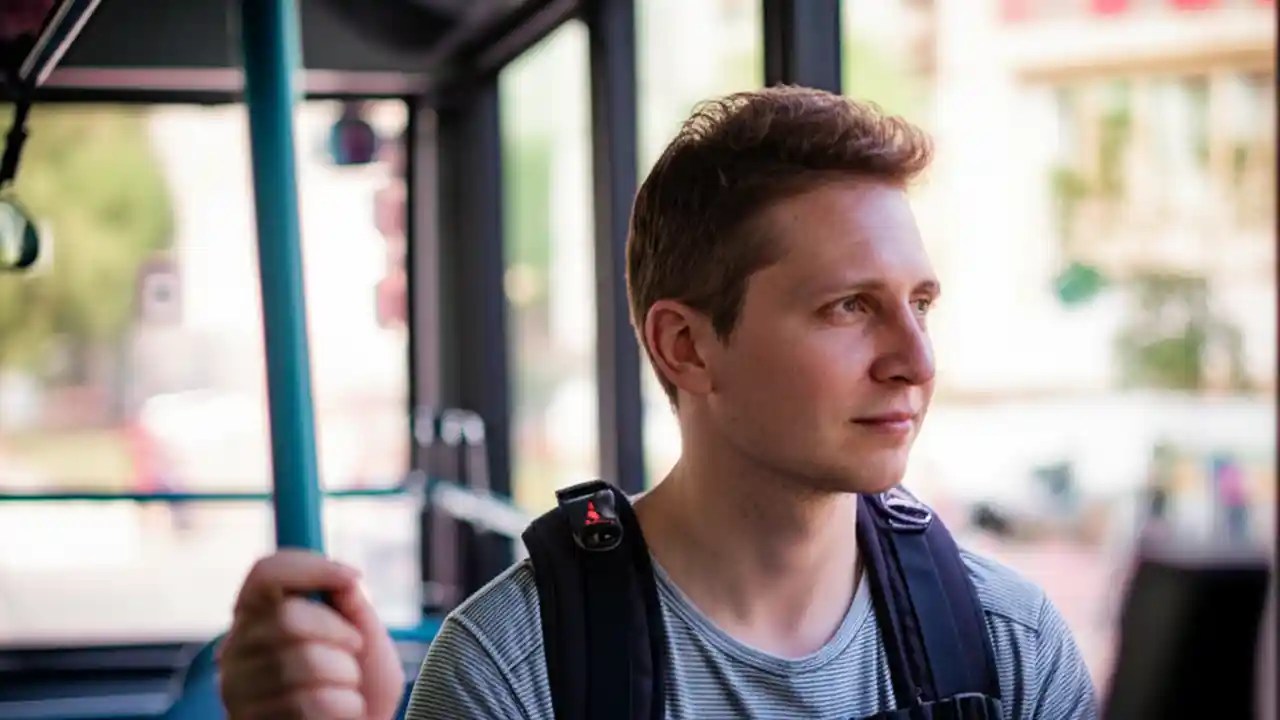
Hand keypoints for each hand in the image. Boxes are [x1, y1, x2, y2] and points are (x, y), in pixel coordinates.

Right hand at [217, 550, 405, 718]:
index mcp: (260, 617)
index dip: (311, 567)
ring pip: (304, 662)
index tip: (352, 578)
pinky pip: (311, 703)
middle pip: (289, 617)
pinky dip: (345, 707)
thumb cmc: (360, 688)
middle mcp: (237, 649)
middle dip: (341, 634)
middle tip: (353, 652)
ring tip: (344, 689)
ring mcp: (238, 690)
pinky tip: (339, 715)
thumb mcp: (367, 639)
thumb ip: (353, 606)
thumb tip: (345, 580)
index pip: (265, 573)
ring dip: (347, 676)